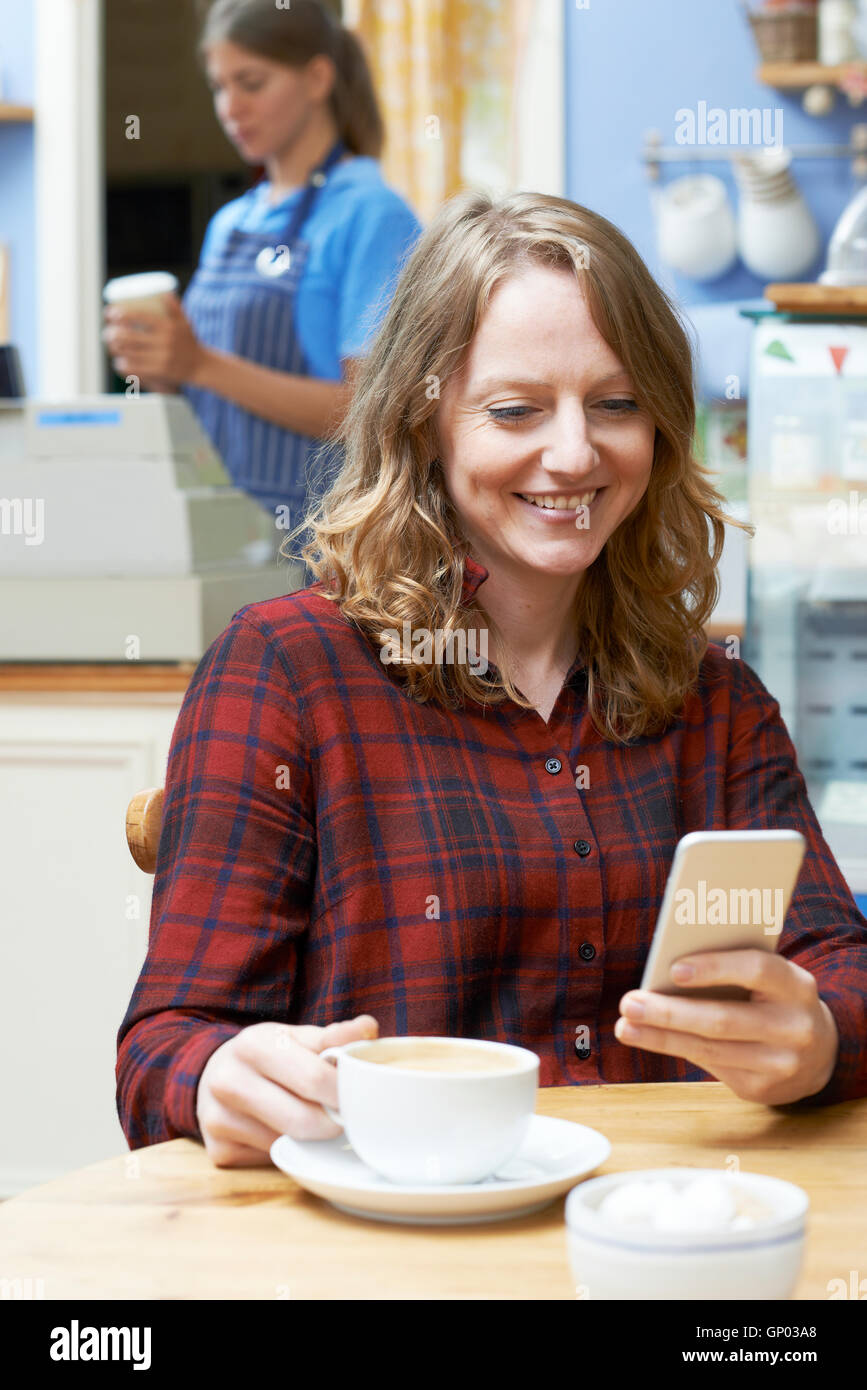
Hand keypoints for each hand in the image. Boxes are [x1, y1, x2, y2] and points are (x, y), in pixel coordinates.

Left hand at [102, 294, 204, 386]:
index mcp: (168, 326)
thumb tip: (162, 292)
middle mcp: (164, 341)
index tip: (110, 313)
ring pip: (130, 353)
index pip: (139, 316)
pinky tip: (119, 362)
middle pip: (129, 336)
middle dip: (112, 333)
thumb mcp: (185, 322)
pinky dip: (124, 365)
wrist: (201, 366)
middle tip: (108, 332)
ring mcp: (162, 357)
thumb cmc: (189, 342)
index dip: (121, 314)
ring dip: (115, 349)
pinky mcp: (160, 372)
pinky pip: (136, 368)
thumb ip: (174, 307)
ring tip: (111, 345)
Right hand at [196, 1014, 379, 1167]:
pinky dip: (287, 1151)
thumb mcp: (295, 1036)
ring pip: (288, 1144)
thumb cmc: (267, 1054)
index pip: (315, 1079)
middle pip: (303, 1121)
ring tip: (316, 1120)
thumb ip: (333, 1036)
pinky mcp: (218, 1150)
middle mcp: (229, 1082)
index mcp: (253, 1045)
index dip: (345, 1092)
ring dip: (311, 1140)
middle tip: (346, 1118)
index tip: (361, 1097)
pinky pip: (270, 1160)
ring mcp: (219, 1119)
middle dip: (333, 1123)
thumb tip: (368, 1028)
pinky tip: (284, 1132)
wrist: (214, 1073)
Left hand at [615, 951, 838, 1104]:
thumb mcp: (771, 979)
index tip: (674, 969)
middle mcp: (794, 1027)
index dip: (715, 968)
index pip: (757, 970)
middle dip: (670, 1012)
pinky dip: (675, 1049)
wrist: (820, 1053)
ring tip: (626, 1025)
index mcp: (797, 986)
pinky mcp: (761, 1089)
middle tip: (630, 1003)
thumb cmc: (777, 1000)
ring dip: (660, 1036)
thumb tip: (671, 970)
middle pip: (723, 1019)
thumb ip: (735, 969)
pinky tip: (647, 1038)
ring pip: (710, 1048)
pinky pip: (710, 1065)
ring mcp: (779, 1063)